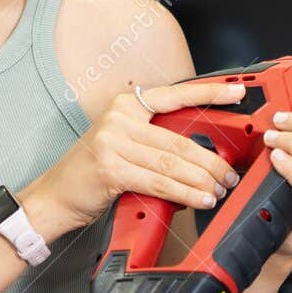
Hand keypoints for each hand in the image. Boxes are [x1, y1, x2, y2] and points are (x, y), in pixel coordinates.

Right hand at [24, 79, 244, 237]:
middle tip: (230, 174)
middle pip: (180, 140)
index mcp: (126, 105)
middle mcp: (120, 119)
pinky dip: (184, 194)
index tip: (237, 93)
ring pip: (173, 163)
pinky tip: (200, 199)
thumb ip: (154, 141)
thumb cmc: (91, 172)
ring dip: (202, 180)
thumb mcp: (122, 144)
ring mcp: (114, 142)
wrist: (54, 196)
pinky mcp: (111, 169)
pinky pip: (159, 183)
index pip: (175, 96)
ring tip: (220, 190)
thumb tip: (200, 153)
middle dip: (211, 160)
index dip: (209, 94)